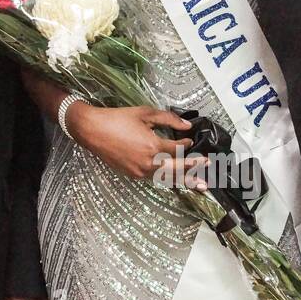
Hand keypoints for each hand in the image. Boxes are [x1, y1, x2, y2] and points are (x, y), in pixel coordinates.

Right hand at [65, 102, 206, 184]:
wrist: (92, 130)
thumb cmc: (118, 118)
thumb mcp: (145, 114)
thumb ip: (169, 120)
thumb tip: (187, 126)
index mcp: (154, 146)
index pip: (178, 150)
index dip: (186, 146)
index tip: (191, 142)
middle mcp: (149, 163)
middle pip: (177, 169)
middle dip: (194, 169)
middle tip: (208, 167)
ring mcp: (140, 172)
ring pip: (167, 178)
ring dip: (184, 180)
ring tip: (199, 185)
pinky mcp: (132, 175)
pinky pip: (154, 179)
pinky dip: (166, 179)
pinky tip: (174, 180)